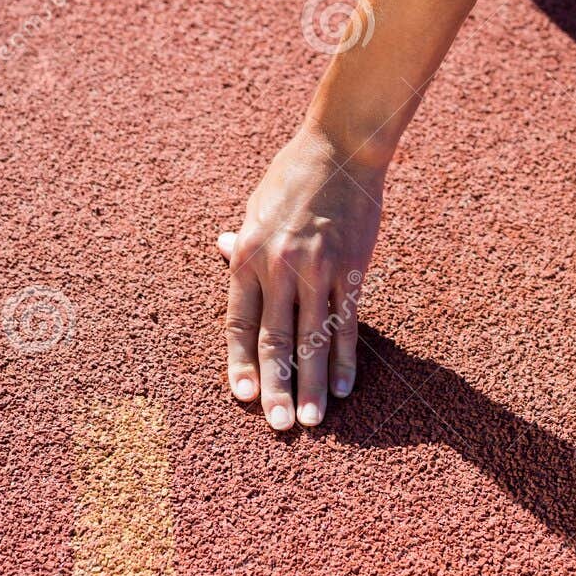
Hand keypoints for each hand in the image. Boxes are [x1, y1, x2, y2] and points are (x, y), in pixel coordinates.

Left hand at [218, 125, 385, 430]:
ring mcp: (318, 271)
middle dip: (275, 387)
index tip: (241, 396)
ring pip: (312, 339)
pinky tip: (343, 387)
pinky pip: (346, 323)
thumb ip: (243, 240)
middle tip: (279, 426)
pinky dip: (345, 358)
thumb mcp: (256, 206)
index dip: (241, 362)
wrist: (341, 149)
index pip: (240, 323)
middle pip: (275, 340)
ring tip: (313, 420)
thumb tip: (223, 250)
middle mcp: (279, 268)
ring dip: (311, 384)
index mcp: (248, 256)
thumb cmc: (293, 176)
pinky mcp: (351, 270)